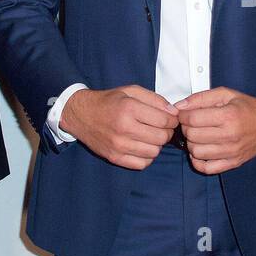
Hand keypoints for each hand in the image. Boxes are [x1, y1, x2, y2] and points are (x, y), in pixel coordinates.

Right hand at [60, 85, 178, 169]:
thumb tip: (173, 113)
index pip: (164, 120)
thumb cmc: (109, 102)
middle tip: (161, 127)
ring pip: (154, 152)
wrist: (82, 115)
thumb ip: (155, 99)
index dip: (172, 119)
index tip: (170, 118)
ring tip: (150, 136)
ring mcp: (119, 145)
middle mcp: (124, 128)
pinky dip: (146, 157)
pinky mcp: (115, 157)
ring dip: (156, 145)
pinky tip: (142, 146)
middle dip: (166, 132)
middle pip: (161, 137)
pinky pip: (142, 164)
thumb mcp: (131, 91)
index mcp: (129, 108)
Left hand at [175, 87, 255, 173]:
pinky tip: (201, 150)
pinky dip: (198, 161)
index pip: (192, 119)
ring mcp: (232, 152)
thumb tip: (179, 106)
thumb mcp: (226, 94)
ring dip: (191, 143)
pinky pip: (207, 168)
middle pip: (192, 136)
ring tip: (198, 135)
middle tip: (192, 123)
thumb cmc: (247, 107)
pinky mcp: (233, 163)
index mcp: (228, 116)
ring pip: (196, 152)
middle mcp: (230, 135)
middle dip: (186, 128)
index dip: (183, 115)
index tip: (185, 114)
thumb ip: (201, 98)